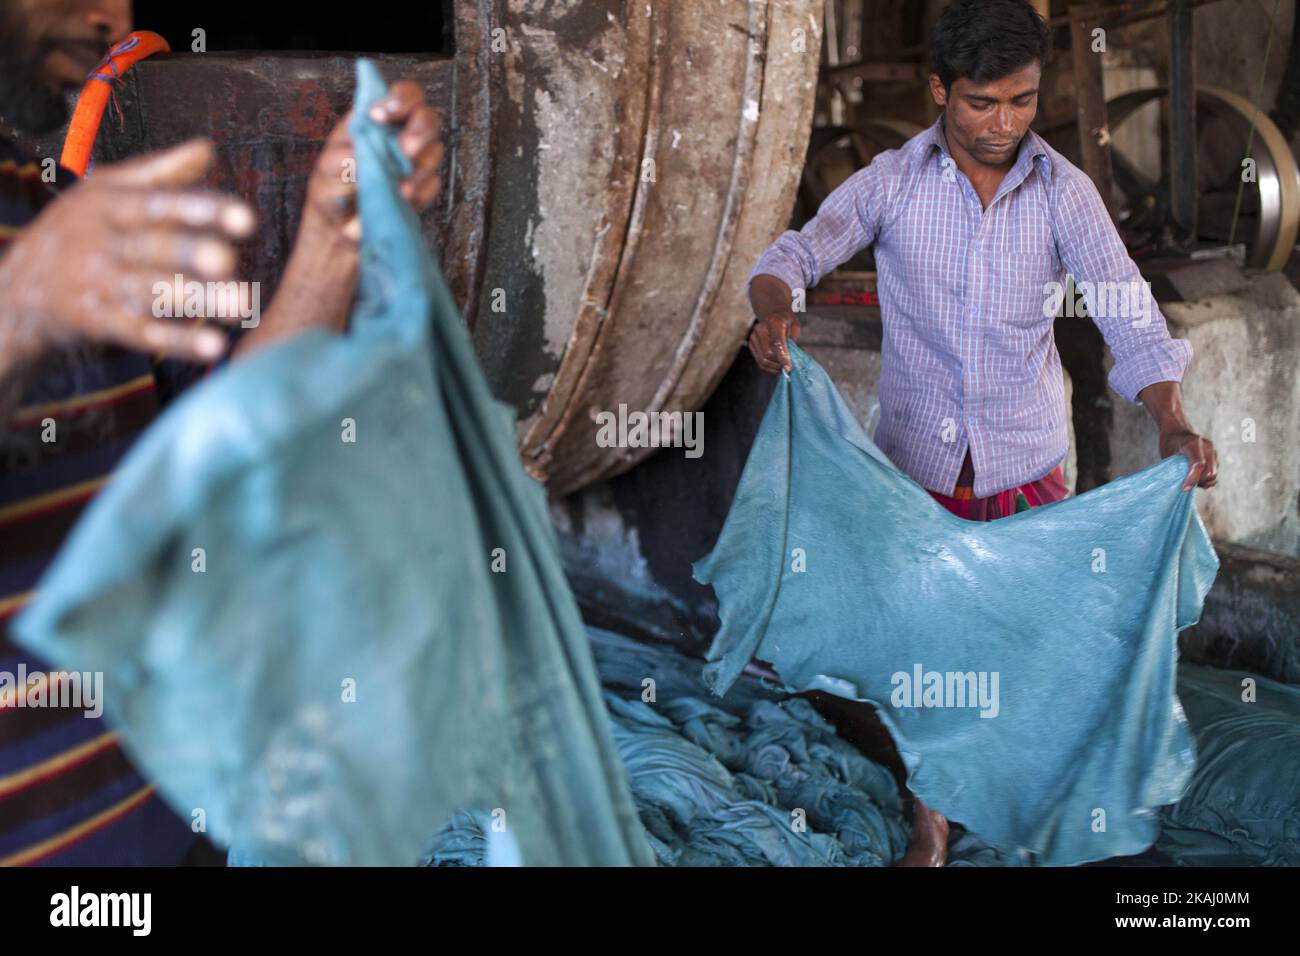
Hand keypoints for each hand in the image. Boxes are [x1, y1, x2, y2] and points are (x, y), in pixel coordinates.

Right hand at [0, 139, 255, 374]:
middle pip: (151, 247)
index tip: (246, 219)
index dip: (200, 209)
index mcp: (106, 204)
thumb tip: (208, 148)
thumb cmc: (76, 232)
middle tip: (228, 260)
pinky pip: (139, 333)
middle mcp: (99, 242)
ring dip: (194, 299)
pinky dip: (176, 341)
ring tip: (239, 305)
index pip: (157, 203)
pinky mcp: (93, 321)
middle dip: (190, 254)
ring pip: (149, 291)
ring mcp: (94, 283)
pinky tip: (214, 346)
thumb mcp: (103, 192)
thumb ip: (157, 173)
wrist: (14, 290)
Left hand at [304, 80, 445, 241]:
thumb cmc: (333, 186)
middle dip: (419, 133)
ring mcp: (415, 161)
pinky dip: (420, 192)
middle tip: (405, 150)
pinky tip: (402, 198)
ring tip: (400, 185)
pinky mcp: (423, 187)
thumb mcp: (328, 168)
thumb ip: (341, 158)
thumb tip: (359, 155)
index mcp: (379, 119)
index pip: (403, 95)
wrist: (340, 227)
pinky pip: (432, 185)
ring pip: (435, 152)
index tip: (381, 115)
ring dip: (420, 167)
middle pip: (429, 119)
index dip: (400, 100)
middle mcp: (402, 135)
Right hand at [748, 310, 800, 373]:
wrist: (774, 315)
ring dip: (774, 367)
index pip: (777, 342)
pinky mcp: (751, 344)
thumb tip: (788, 361)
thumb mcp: (795, 327)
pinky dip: (769, 368)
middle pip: (768, 353)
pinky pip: (759, 361)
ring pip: (763, 360)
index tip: (788, 368)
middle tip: (788, 368)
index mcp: (774, 322)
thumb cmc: (787, 322)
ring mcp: (754, 336)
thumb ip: (792, 342)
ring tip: (783, 368)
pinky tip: (776, 367)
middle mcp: (760, 328)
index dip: (783, 357)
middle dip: (779, 364)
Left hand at [1159, 427, 1217, 489]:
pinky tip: (1195, 476)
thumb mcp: (1168, 454)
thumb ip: (1176, 468)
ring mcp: (1213, 451)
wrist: (1178, 430)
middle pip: (1210, 472)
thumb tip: (1183, 487)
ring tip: (1190, 480)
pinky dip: (1206, 478)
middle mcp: (1207, 446)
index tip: (1184, 488)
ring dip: (1203, 481)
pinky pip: (1214, 472)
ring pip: (1214, 474)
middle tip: (1185, 484)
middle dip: (1198, 482)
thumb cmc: (1169, 443)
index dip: (1193, 479)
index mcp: (1193, 443)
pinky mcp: (1215, 456)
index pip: (1199, 464)